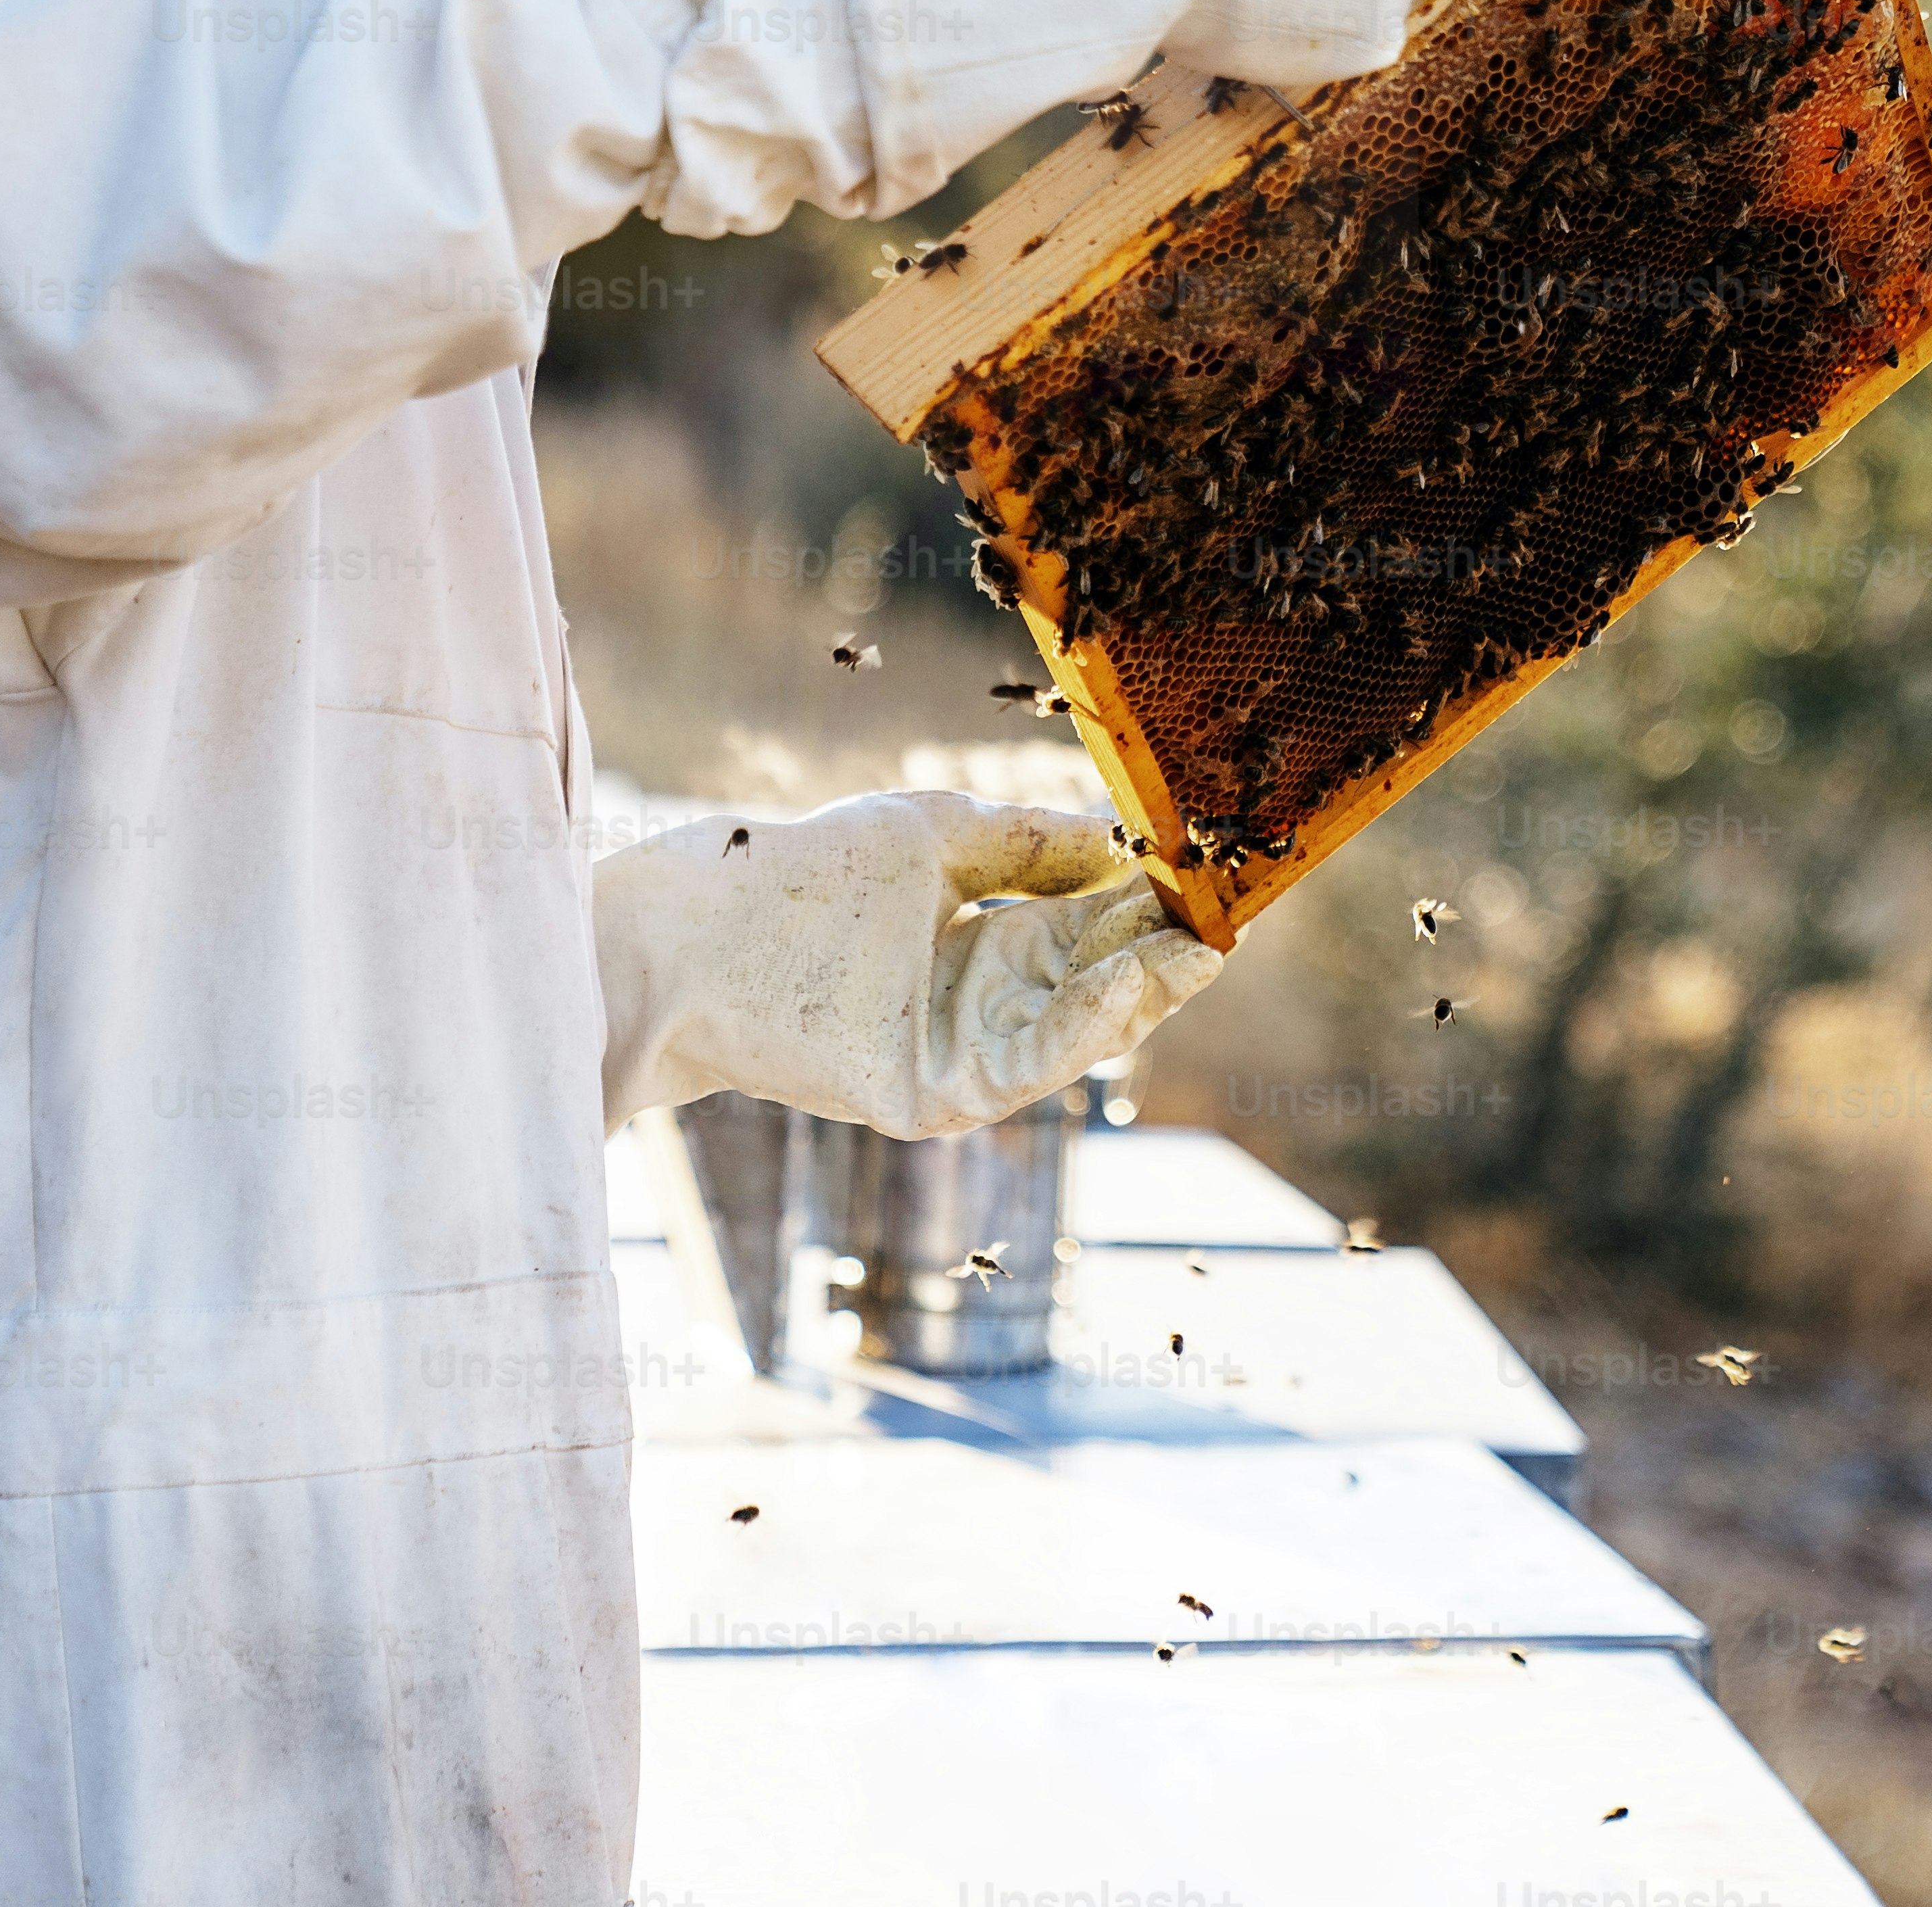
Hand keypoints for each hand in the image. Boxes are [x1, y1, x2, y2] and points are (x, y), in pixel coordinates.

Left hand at [594, 790, 1220, 1136]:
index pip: (1093, 926)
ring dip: (1150, 986)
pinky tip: (1137, 971)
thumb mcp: (937, 836)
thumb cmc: (800, 872)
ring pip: (1079, 1026)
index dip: (1155, 903)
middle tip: (1238, 908)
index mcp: (983, 943)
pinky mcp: (935, 1095)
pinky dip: (1091, 1020)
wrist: (693, 931)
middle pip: (1100, 980)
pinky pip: (1033, 1060)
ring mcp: (961, 1056)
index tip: (1214, 870)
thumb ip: (1033, 845)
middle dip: (1170, 948)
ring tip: (1208, 938)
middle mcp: (980, 1006)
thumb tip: (1124, 839)